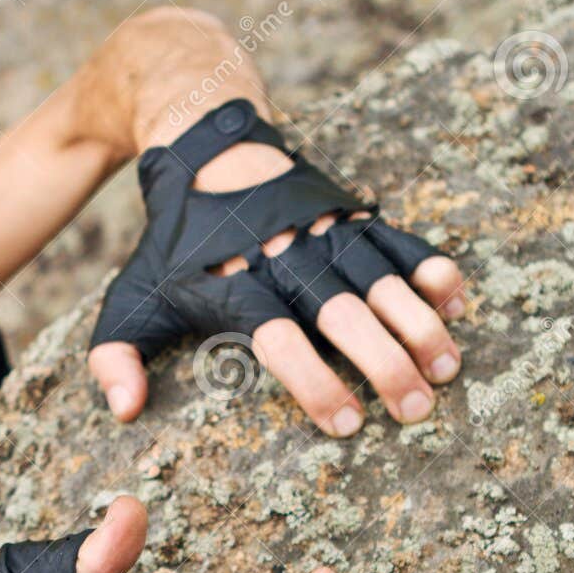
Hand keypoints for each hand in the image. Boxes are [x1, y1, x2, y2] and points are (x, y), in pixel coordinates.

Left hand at [88, 99, 467, 435]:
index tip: (344, 426)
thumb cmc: (173, 245)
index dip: (313, 383)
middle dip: (385, 364)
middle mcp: (287, 260)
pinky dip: (430, 267)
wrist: (206, 146)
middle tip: (416, 409)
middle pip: (344, 315)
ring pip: (382, 281)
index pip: (280, 340)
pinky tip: (456, 302)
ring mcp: (327, 234)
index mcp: (237, 287)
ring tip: (447, 368)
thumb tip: (124, 409)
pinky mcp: (352, 214)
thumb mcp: (132, 296)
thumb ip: (117, 358)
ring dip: (420, 324)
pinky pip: (400, 241)